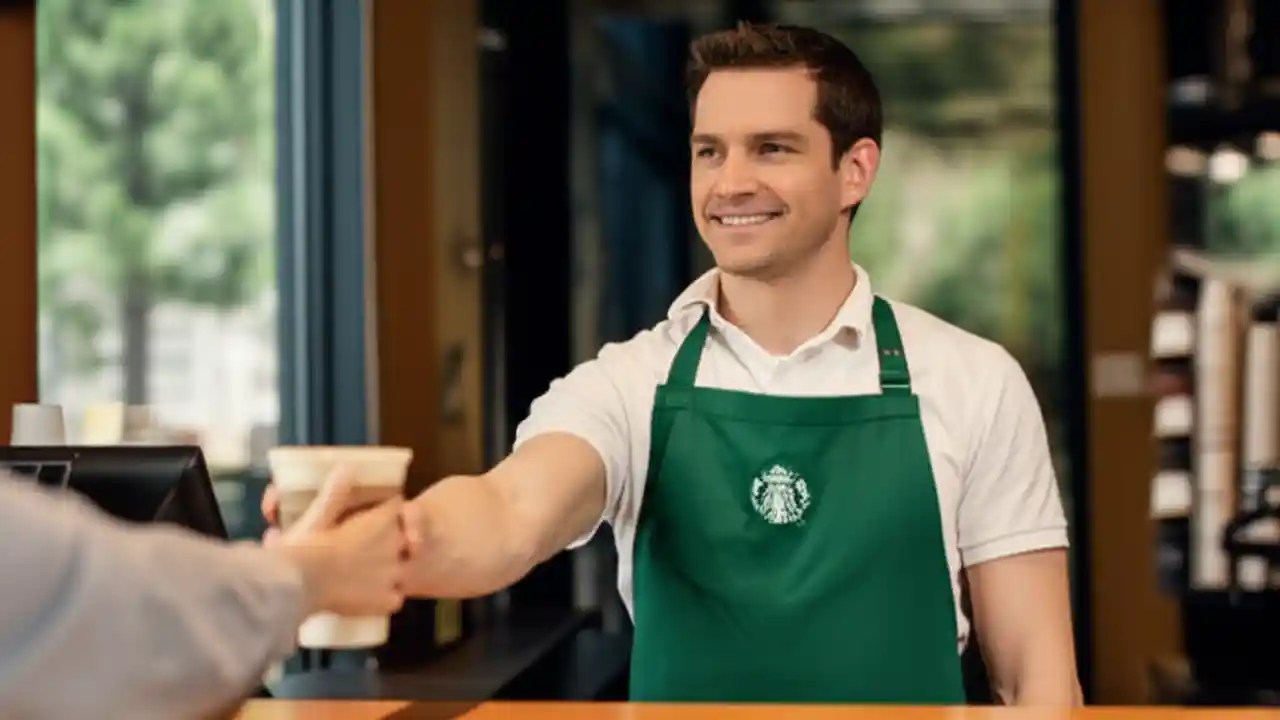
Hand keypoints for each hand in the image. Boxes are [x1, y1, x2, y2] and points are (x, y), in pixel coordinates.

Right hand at [264, 469, 408, 615]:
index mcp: (379, 520)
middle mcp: (393, 545)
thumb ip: (336, 493)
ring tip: (364, 576)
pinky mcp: (387, 601)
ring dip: (389, 571)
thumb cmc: (303, 548)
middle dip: (390, 542)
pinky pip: (396, 598)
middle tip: (363, 550)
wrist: (296, 587)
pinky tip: (366, 598)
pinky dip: (384, 598)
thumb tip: (347, 467)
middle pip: (404, 538)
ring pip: (403, 569)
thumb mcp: (317, 516)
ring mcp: (393, 575)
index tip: (374, 519)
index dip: (387, 513)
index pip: (398, 507)